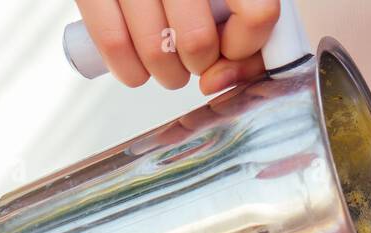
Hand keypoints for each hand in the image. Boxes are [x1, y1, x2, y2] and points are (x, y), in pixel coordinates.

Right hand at [74, 0, 279, 93]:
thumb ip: (242, 26)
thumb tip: (219, 80)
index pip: (257, 13)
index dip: (245, 45)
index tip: (231, 46)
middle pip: (199, 41)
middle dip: (198, 64)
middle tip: (192, 57)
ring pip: (157, 50)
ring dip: (166, 74)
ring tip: (167, 64)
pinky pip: (113, 42)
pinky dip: (129, 71)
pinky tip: (136, 68)